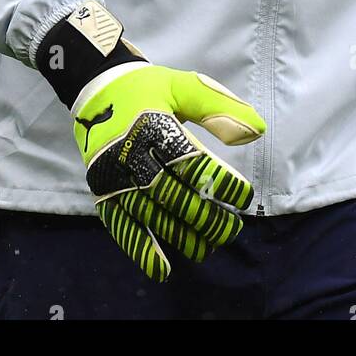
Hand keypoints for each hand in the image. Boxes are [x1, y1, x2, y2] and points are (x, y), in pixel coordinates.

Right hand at [72, 62, 265, 281]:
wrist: (97, 89)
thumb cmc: (149, 88)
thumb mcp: (185, 86)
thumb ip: (220, 108)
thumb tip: (258, 131)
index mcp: (153, 125)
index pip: (192, 161)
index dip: (220, 183)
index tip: (244, 196)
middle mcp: (131, 154)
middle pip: (173, 194)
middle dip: (206, 217)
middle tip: (232, 228)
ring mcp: (114, 177)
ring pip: (151, 215)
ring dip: (181, 236)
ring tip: (208, 247)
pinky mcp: (102, 191)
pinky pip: (120, 225)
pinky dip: (140, 249)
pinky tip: (162, 268)